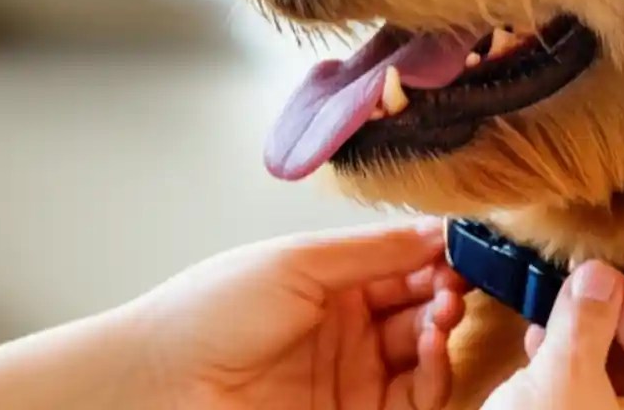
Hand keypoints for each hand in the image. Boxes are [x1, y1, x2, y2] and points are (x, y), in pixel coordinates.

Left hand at [127, 218, 467, 409]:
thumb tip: (436, 230)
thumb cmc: (208, 312)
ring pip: (425, 356)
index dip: (437, 257)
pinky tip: (433, 347)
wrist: (159, 382)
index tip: (464, 248)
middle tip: (457, 284)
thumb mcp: (298, 262)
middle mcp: (347, 329)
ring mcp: (352, 377)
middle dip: (447, 293)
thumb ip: (373, 251)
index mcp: (332, 282)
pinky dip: (434, 374)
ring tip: (444, 313)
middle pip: (421, 310)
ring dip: (444, 333)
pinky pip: (413, 400)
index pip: (403, 266)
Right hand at [483, 261, 623, 409]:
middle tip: (571, 290)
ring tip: (549, 317)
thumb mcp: (566, 377)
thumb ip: (587, 322)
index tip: (593, 274)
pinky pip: (581, 402)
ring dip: (579, 344)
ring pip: (607, 383)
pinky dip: (563, 375)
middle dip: (603, 320)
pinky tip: (534, 353)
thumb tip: (599, 272)